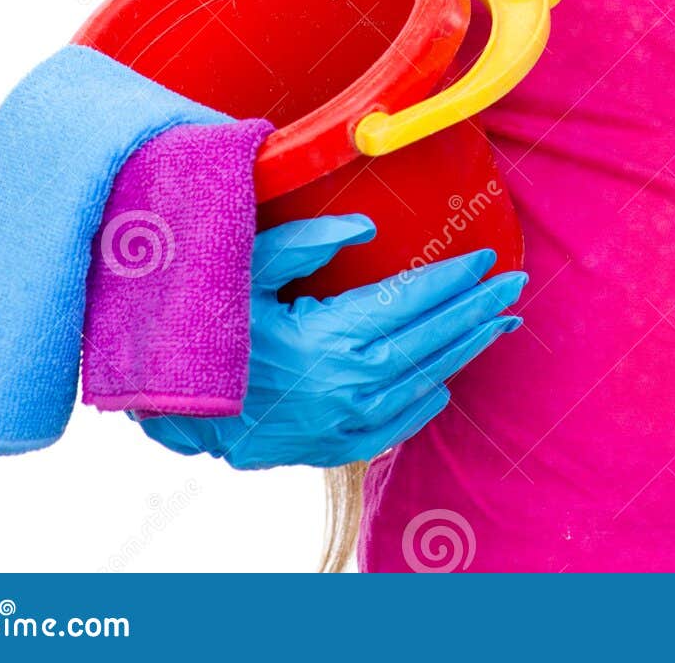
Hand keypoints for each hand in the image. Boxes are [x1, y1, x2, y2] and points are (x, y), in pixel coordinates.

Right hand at [132, 215, 525, 469]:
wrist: (160, 406)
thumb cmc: (200, 323)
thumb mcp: (243, 266)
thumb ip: (305, 241)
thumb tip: (365, 226)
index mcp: (325, 339)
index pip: (407, 303)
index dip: (451, 280)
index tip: (486, 260)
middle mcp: (341, 388)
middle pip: (427, 342)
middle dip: (474, 311)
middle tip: (514, 285)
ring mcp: (335, 425)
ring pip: (419, 384)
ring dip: (463, 351)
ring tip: (500, 322)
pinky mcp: (324, 449)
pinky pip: (390, 427)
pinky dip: (424, 402)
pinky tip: (448, 379)